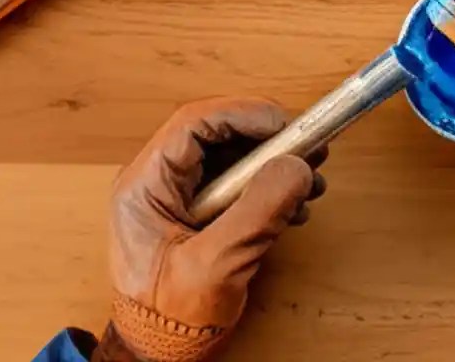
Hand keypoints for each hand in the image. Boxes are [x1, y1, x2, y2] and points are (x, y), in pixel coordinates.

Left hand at [94, 97, 325, 361]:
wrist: (161, 354)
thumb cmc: (170, 319)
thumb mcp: (217, 264)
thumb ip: (256, 212)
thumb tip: (296, 166)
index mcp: (144, 185)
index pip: (194, 124)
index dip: (244, 116)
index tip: (288, 128)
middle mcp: (159, 182)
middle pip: (218, 135)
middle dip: (268, 140)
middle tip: (310, 150)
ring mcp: (179, 198)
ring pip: (233, 158)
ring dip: (275, 165)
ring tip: (309, 182)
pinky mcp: (200, 215)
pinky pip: (238, 185)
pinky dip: (270, 189)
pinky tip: (295, 207)